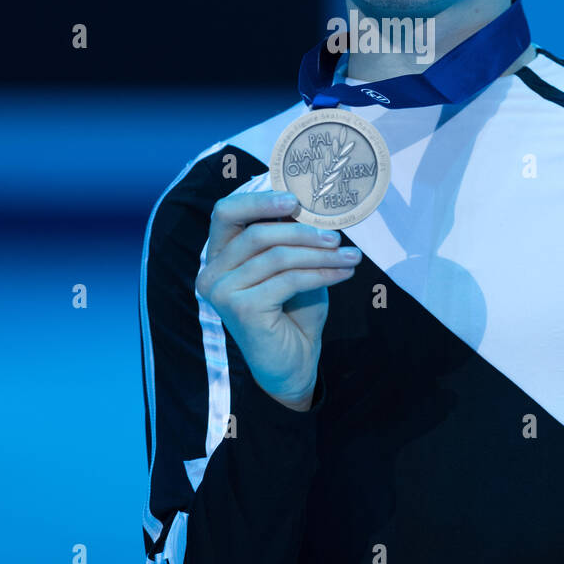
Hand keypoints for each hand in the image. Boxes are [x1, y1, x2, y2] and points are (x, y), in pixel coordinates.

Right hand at [195, 188, 361, 408]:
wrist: (294, 364)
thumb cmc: (292, 311)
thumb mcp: (292, 266)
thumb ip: (290, 239)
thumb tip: (313, 207)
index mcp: (219, 255)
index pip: (226, 212)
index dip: (259, 201)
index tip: (295, 200)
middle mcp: (212, 272)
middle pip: (256, 234)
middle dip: (302, 231)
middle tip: (336, 236)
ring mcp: (222, 291)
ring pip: (277, 256)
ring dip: (319, 254)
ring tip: (351, 256)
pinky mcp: (241, 308)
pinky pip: (288, 279)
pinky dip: (321, 273)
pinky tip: (344, 273)